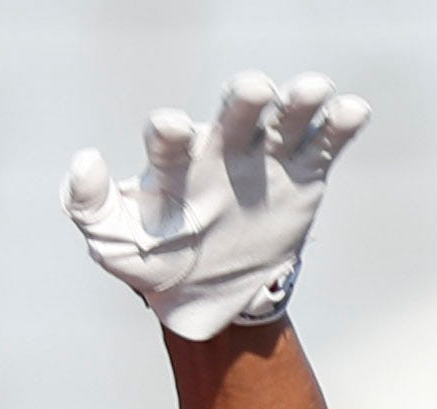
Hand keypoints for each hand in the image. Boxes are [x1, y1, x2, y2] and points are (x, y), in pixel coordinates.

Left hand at [61, 71, 368, 340]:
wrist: (208, 292)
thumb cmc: (156, 258)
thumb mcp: (115, 244)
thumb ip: (90, 207)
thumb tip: (84, 161)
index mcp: (176, 164)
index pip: (171, 139)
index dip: (171, 131)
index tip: (171, 127)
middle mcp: (222, 149)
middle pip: (235, 112)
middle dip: (244, 99)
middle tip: (253, 89)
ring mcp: (266, 159)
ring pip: (286, 118)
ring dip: (300, 100)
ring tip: (313, 90)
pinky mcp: (304, 175)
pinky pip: (325, 143)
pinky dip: (340, 123)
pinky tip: (352, 110)